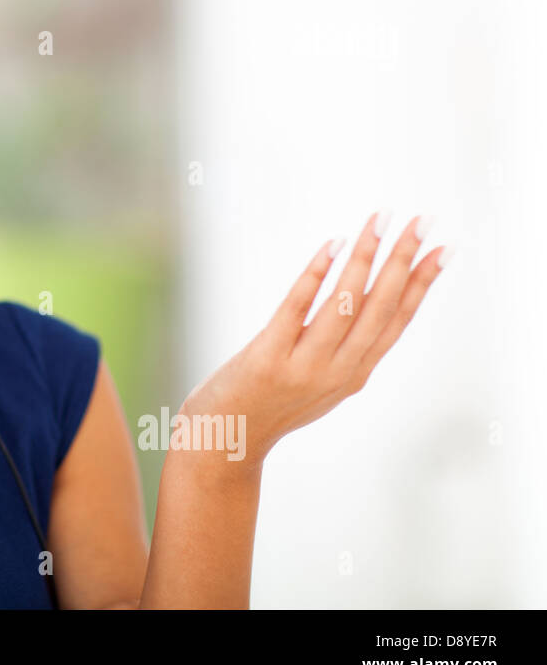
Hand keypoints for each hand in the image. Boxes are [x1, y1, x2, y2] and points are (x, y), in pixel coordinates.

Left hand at [182, 211, 450, 469]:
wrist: (222, 444)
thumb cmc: (267, 406)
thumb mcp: (318, 384)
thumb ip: (342, 353)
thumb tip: (361, 305)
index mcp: (354, 374)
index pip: (397, 321)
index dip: (422, 284)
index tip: (443, 247)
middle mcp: (338, 371)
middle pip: (379, 307)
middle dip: (403, 260)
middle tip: (422, 219)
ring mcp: (304, 366)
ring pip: (345, 304)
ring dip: (365, 258)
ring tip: (379, 220)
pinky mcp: (267, 359)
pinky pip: (296, 310)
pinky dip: (316, 276)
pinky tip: (331, 246)